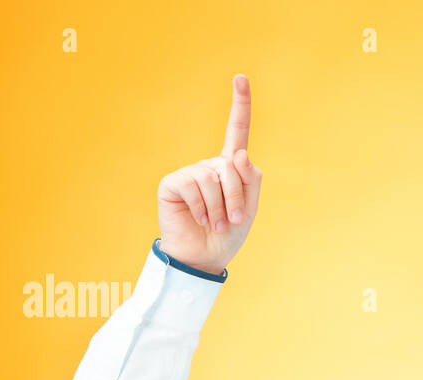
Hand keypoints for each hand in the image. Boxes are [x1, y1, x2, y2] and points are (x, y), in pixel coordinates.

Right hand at [156, 73, 262, 274]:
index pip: (236, 131)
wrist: (204, 257)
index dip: (240, 104)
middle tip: (233, 221)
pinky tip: (200, 219)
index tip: (240, 77)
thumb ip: (250, 180)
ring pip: (214, 177)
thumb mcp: (249, 208)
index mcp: (230, 168)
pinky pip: (194, 186)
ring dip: (220, 208)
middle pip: (231, 166)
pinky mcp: (172, 183)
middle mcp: (210, 165)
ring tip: (216, 224)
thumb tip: (237, 154)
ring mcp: (190, 172)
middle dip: (236, 197)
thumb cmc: (228, 234)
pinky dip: (203, 208)